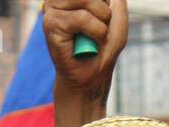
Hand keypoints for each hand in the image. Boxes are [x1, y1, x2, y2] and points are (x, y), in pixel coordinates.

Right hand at [45, 0, 126, 126]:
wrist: (93, 76)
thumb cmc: (103, 48)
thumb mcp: (117, 18)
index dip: (105, 3)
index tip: (103, 18)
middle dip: (105, 9)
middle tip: (99, 28)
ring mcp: (52, 9)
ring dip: (101, 21)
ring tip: (94, 35)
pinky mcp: (51, 24)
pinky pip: (81, 18)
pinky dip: (95, 31)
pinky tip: (89, 43)